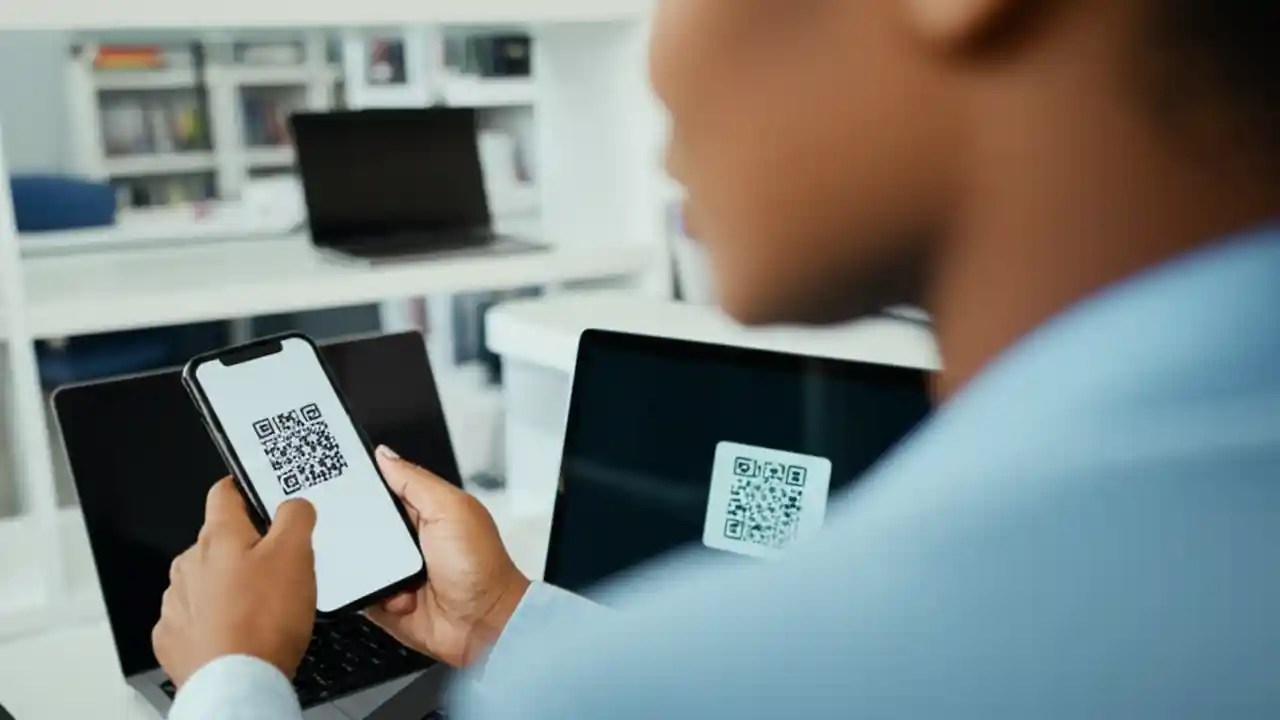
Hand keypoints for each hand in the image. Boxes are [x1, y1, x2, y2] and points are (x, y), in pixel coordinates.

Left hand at [153, 477, 317, 687]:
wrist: (236, 683)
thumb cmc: (264, 620)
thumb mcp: (297, 554)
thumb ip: (295, 517)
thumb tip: (293, 504)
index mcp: (219, 537)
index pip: (223, 493)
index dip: (241, 489)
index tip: (253, 493)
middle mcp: (189, 564)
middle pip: (217, 541)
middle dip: (243, 550)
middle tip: (276, 569)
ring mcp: (176, 601)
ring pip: (204, 580)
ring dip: (226, 587)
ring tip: (259, 609)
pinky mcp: (172, 636)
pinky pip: (193, 617)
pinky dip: (212, 621)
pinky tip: (236, 633)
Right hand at [366, 446, 530, 667]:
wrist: (482, 624)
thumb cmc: (479, 566)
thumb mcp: (449, 510)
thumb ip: (415, 481)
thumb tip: (384, 455)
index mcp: (422, 510)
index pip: (380, 488)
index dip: (359, 483)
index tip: (334, 478)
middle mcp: (405, 539)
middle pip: (359, 524)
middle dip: (353, 529)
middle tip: (358, 533)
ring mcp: (393, 571)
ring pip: (353, 558)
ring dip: (364, 565)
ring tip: (393, 572)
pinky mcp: (383, 600)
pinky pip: (356, 591)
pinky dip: (367, 593)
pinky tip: (395, 596)